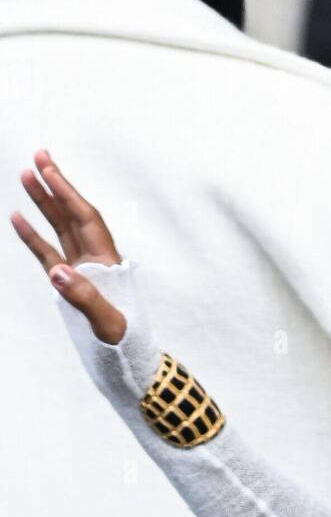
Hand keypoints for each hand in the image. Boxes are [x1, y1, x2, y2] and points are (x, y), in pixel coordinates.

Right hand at [10, 150, 127, 343]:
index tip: (51, 170)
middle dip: (56, 184)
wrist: (127, 361)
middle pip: (72, 213)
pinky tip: (17, 216)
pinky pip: (46, 252)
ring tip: (26, 175)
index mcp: (107, 262)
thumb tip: (56, 271)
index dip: (68, 193)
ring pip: (58, 227)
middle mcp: (94, 259)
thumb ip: (85, 298)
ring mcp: (79, 268)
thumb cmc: (125, 342)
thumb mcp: (109, 323)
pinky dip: (32, 235)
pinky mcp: (66, 282)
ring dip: (43, 202)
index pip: (85, 218)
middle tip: (39, 155)